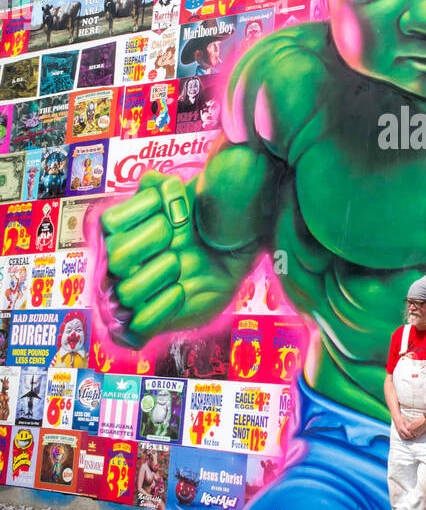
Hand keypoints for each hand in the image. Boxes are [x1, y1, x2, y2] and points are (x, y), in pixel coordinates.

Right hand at [101, 171, 205, 346]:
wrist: (231, 255)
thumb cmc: (201, 223)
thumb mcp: (186, 196)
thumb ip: (162, 184)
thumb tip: (154, 183)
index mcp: (119, 233)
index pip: (109, 222)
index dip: (141, 212)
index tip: (169, 207)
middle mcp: (117, 266)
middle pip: (116, 256)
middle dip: (154, 240)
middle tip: (177, 235)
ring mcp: (128, 297)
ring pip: (127, 292)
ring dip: (161, 272)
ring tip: (181, 263)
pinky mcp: (144, 326)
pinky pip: (140, 325)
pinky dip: (164, 305)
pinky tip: (182, 290)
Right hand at [392, 413, 424, 440]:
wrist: (396, 419)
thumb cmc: (402, 419)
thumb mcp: (406, 422)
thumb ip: (409, 426)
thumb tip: (413, 429)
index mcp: (402, 428)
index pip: (407, 433)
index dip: (411, 435)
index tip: (415, 434)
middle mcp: (400, 431)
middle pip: (406, 437)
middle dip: (410, 437)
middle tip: (414, 436)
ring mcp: (398, 432)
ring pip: (404, 438)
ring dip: (408, 438)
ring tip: (412, 436)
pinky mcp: (398, 433)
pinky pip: (402, 437)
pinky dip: (405, 438)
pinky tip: (408, 436)